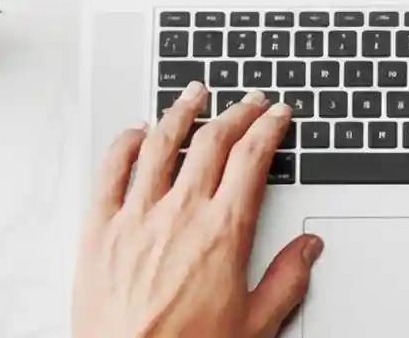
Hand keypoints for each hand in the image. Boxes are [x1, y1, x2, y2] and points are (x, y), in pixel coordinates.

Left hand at [73, 83, 322, 337]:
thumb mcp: (255, 324)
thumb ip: (286, 280)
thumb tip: (309, 247)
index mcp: (224, 232)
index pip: (253, 158)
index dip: (269, 127)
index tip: (277, 114)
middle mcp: (181, 213)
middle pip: (213, 140)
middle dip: (236, 111)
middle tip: (249, 100)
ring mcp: (136, 217)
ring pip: (161, 143)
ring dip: (182, 111)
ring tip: (195, 93)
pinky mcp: (99, 230)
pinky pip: (110, 172)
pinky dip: (124, 144)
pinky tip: (136, 133)